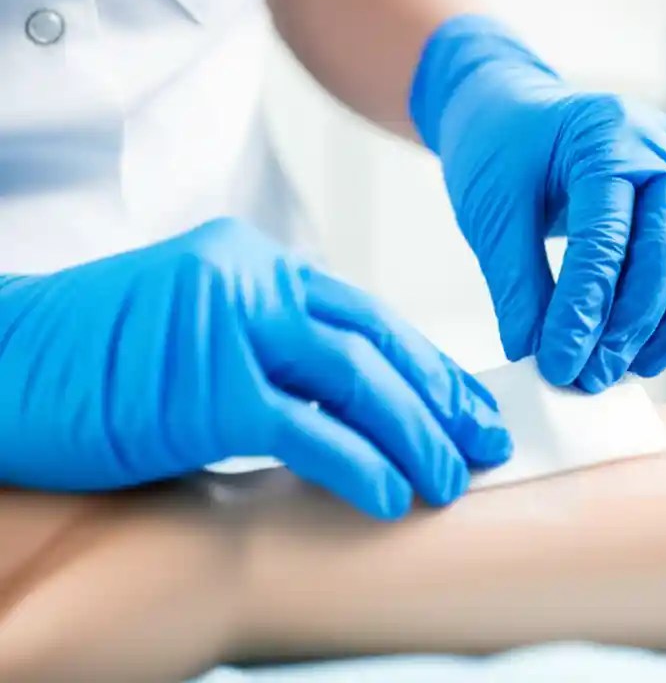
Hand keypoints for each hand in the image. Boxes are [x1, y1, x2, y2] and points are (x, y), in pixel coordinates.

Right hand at [0, 218, 509, 518]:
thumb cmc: (88, 362)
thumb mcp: (193, 330)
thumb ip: (266, 346)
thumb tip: (344, 398)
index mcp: (251, 261)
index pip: (364, 315)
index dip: (426, 365)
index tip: (468, 405)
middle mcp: (249, 280)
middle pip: (377, 344)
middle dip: (442, 398)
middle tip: (486, 442)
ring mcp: (230, 328)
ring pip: (359, 384)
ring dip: (418, 437)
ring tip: (450, 481)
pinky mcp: (208, 387)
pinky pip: (312, 432)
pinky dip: (362, 466)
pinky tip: (391, 495)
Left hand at [410, 15, 665, 392]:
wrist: (519, 108)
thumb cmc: (502, 150)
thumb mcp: (491, 208)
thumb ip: (516, 282)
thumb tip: (534, 354)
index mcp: (604, 136)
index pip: (605, 236)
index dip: (584, 310)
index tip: (558, 365)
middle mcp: (660, 150)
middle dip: (632, 325)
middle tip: (592, 377)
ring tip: (632, 369)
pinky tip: (655, 348)